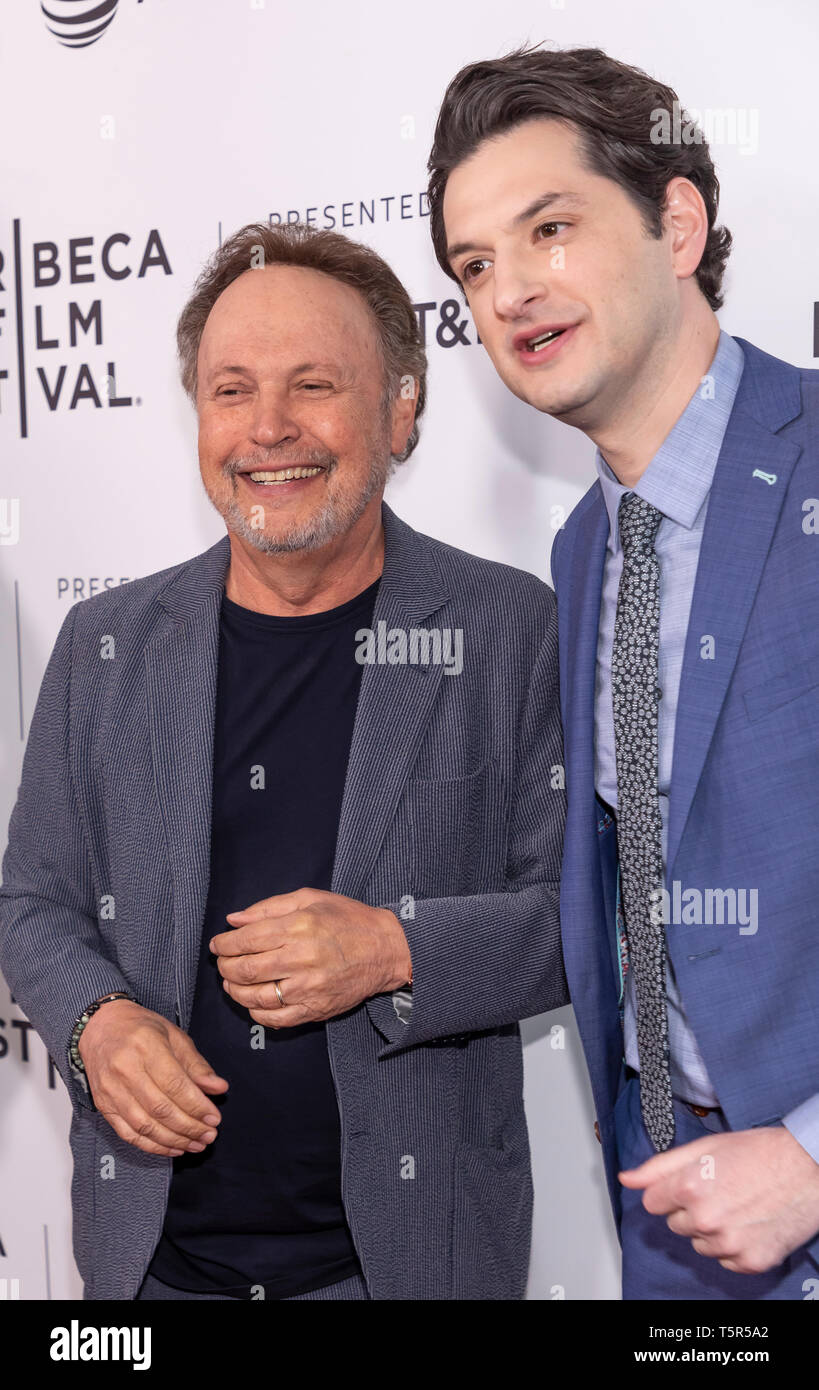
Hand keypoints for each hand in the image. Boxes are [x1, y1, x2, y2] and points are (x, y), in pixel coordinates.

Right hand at [78, 998, 228, 1157]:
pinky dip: (152, 1146)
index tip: (214, 1118)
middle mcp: (125, 1069)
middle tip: (209, 1135)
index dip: (197, 1106)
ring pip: (145, 1125)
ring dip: (173, 1140)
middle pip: (161, 1108)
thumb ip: (196, 1064)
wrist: (100, 1026)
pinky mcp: (103, 1105)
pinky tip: (171, 1147)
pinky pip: (128, 1133)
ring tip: (195, 1144)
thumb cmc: (140, 1028)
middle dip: (189, 1127)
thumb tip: (218, 1088)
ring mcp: (111, 1089)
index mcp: (147, 1046)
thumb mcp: (174, 1036)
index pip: (175, 1085)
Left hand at [210, 887, 411, 1027]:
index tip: (218, 945)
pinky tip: (253, 1002)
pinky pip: (276, 1018)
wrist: (385, 949)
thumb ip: (268, 908)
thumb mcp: (310, 899)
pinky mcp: (316, 1008)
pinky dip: (257, 1013)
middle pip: (245, 970)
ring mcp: (308, 987)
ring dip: (235, 991)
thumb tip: (233, 920)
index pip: (246, 940)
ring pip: (255, 997)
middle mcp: (301, 957)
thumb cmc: (347, 919)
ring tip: (232, 983)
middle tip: (222, 964)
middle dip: (225, 968)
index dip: (224, 944)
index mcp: (298, 926)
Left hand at [619, 1126, 818, 1272]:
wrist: (809, 1169)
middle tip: (720, 1190)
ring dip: (711, 1229)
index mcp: (689, 1187)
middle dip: (690, 1209)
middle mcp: (705, 1219)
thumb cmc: (760, 1153)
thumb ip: (659, 1166)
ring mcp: (728, 1244)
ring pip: (699, 1244)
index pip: (652, 1203)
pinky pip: (725, 1261)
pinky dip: (734, 1247)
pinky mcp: (749, 1262)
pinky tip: (750, 1223)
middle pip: (675, 1224)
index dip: (669, 1191)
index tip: (689, 1184)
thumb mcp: (705, 1147)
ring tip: (737, 1205)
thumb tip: (627, 1179)